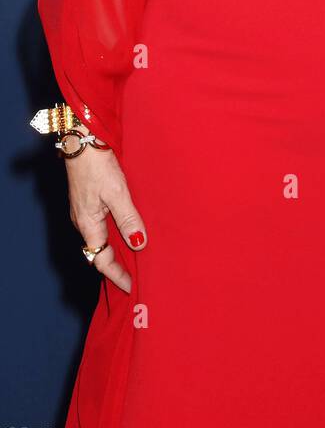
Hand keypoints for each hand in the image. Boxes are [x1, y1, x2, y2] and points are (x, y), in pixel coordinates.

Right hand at [65, 136, 146, 292]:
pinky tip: (129, 230)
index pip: (101, 259)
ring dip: (117, 250)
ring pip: (102, 238)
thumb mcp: (117, 192)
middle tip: (136, 278)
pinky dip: (116, 233)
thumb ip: (128, 218)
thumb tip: (139, 243)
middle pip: (100, 252)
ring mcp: (86, 210)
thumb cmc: (97, 164)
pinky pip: (103, 225)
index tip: (132, 287)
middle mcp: (84, 221)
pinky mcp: (91, 199)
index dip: (116, 275)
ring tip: (136, 259)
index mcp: (88, 224)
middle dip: (116, 267)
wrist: (82, 140)